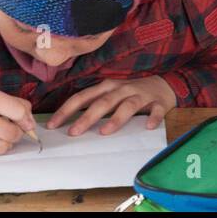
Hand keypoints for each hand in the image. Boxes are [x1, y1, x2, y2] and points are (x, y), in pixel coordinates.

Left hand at [48, 76, 176, 134]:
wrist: (164, 84)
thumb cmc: (131, 93)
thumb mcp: (111, 94)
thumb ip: (95, 104)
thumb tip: (69, 123)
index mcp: (107, 87)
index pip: (83, 97)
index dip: (67, 110)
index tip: (52, 125)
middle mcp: (122, 89)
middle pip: (103, 102)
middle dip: (87, 117)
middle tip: (73, 132)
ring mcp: (141, 95)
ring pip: (128, 105)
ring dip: (117, 118)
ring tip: (105, 132)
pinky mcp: (158, 102)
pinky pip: (156, 110)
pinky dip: (152, 117)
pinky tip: (148, 126)